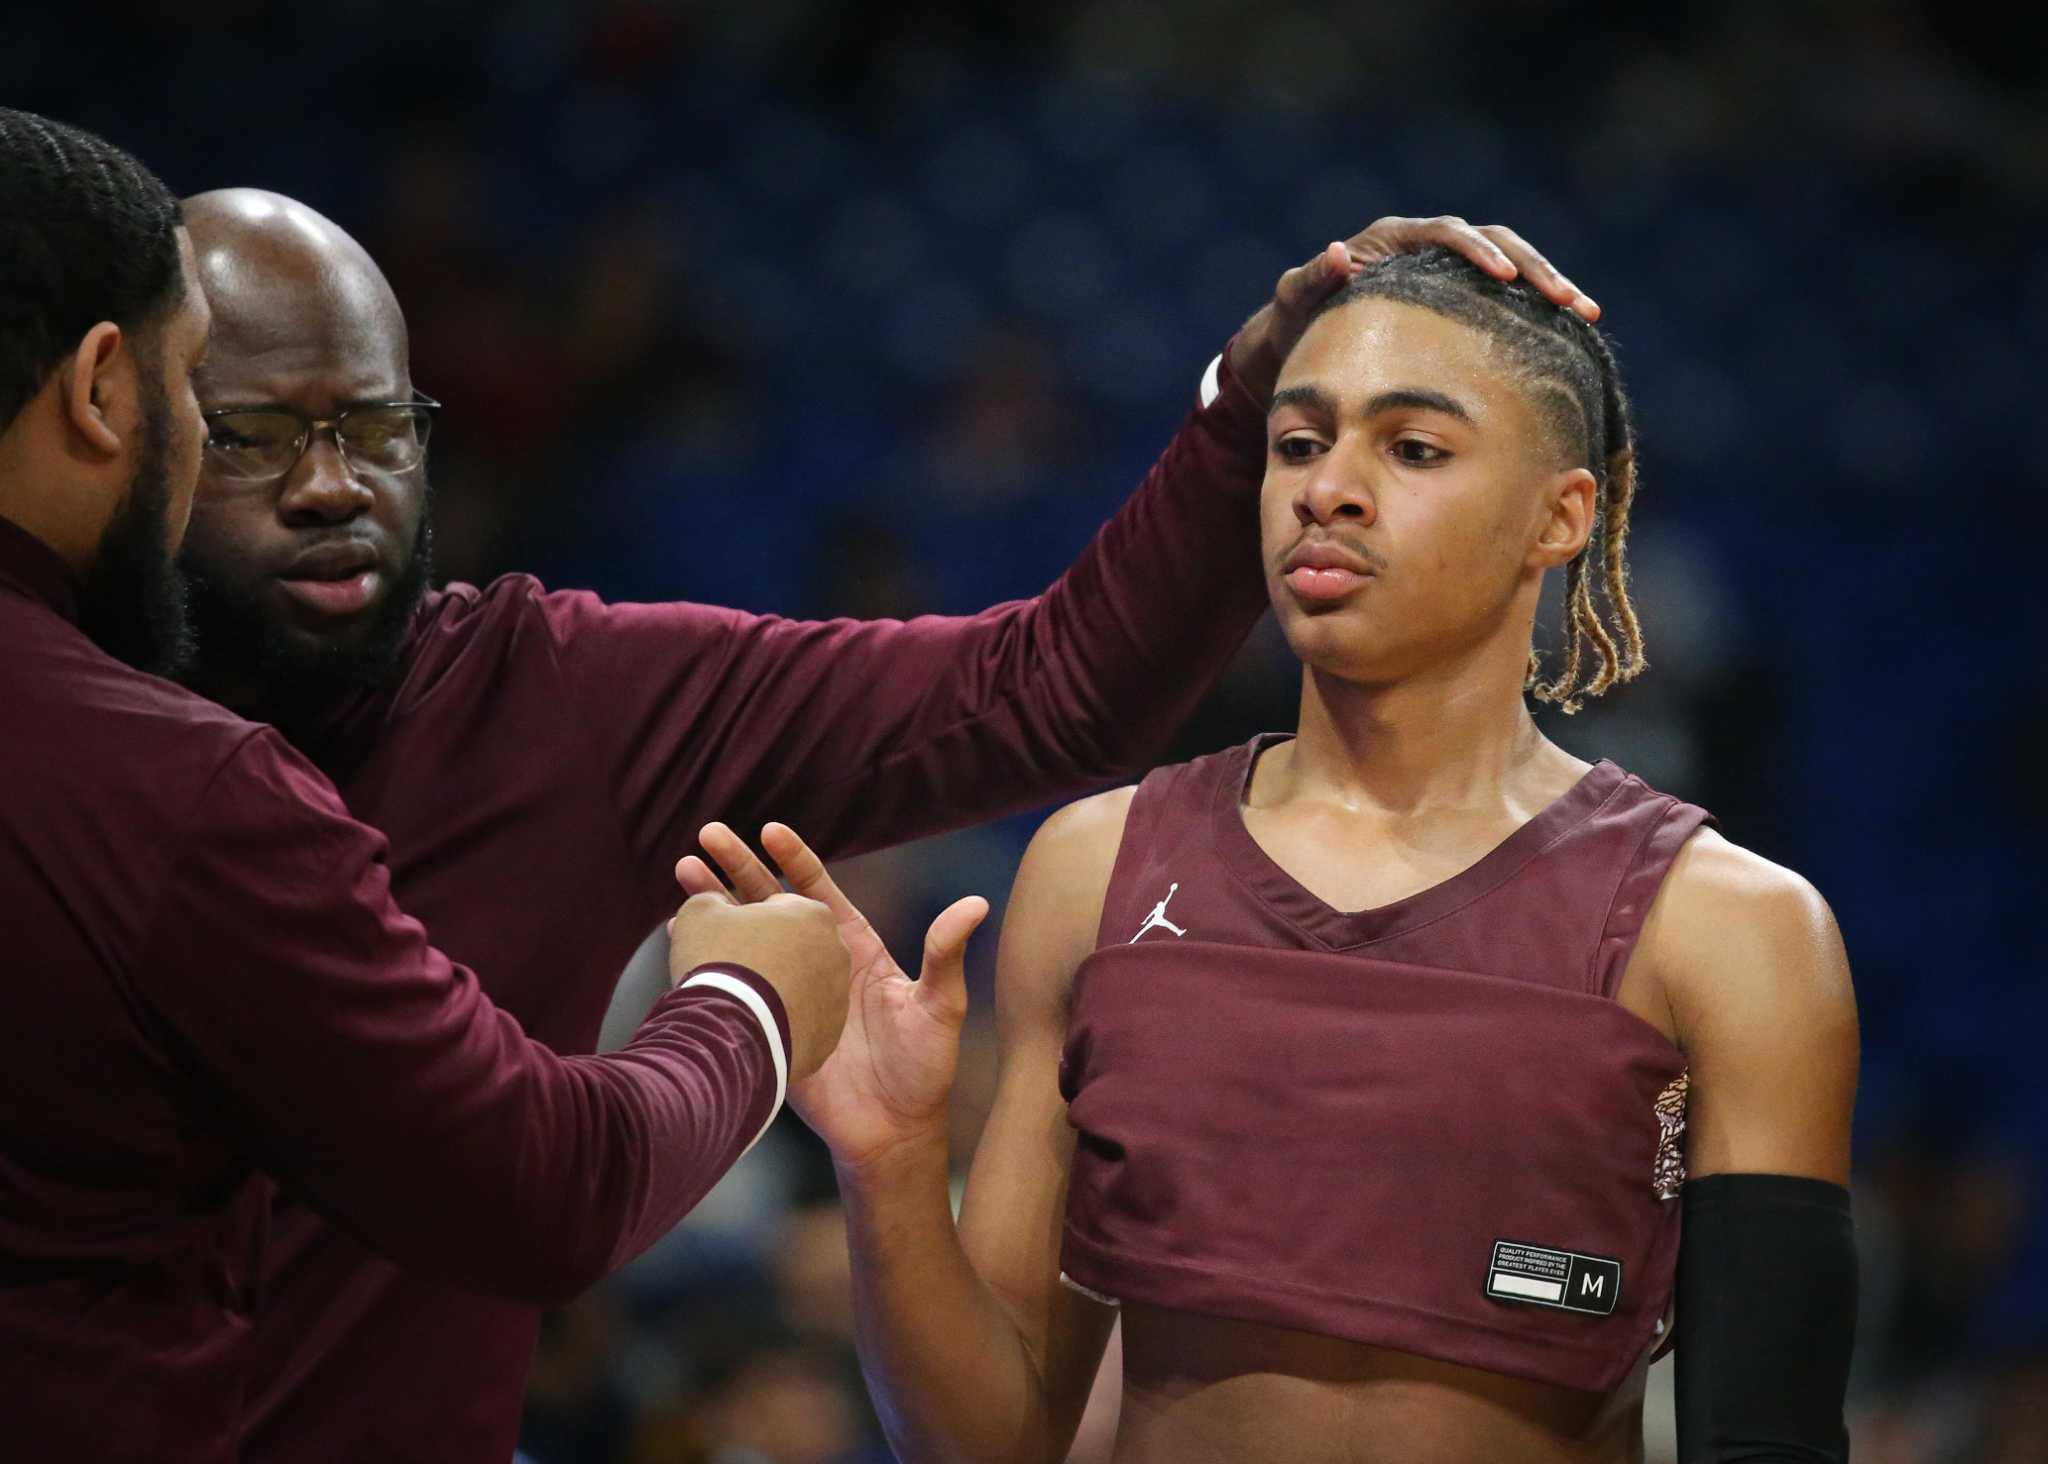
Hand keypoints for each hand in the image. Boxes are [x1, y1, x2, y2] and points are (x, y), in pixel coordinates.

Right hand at [666, 887, 849, 1079]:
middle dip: (759, 951)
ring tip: (734, 999)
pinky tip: (749, 1025)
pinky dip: (776, 1020)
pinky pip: (797, 1021)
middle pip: (790, 946)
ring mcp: (836, 998)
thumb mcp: (701, 913)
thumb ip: (710, 898)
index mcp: (813, 913)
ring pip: (796, 984)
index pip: (776, 908)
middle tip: (725, 965)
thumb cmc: (719, 963)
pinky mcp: (827, 1037)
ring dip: (769, 985)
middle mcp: (836, 953)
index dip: (745, 919)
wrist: (729, 1035)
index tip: (722, 934)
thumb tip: (711, 902)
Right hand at [679, 822, 988, 1166]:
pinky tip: (680, 937)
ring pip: (743, 938)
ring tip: (684, 872)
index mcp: (852, 948)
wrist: (889, 1132)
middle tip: (709, 835)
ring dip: (713, 904)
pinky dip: (705, 959)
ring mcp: (785, 994)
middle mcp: (814, 963)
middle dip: (739, 867)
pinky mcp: (766, 1028)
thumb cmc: (923, 1068)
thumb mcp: (939, 1007)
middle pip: (769, 903)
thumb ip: (944, 955)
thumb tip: (976, 904)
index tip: (770, 831)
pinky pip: (730, 987)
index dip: (794, 859)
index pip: (817, 891)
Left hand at [1227, 215, 1599, 400]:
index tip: (1505, 278)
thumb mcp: (1296, 297)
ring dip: (1550, 288)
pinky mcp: (1460, 298)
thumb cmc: (1297, 317)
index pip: (1448, 234)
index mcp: (1396, 238)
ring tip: (1585, 314)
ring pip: (1512, 267)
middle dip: (1536, 270)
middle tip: (1569, 301)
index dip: (1479, 252)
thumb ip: (1313, 277)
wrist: (1302, 336)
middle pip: (1497, 243)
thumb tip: (1338, 251)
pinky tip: (1570, 334)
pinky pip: (1506, 298)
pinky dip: (1536, 311)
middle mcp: (1429, 247)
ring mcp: (1448, 272)